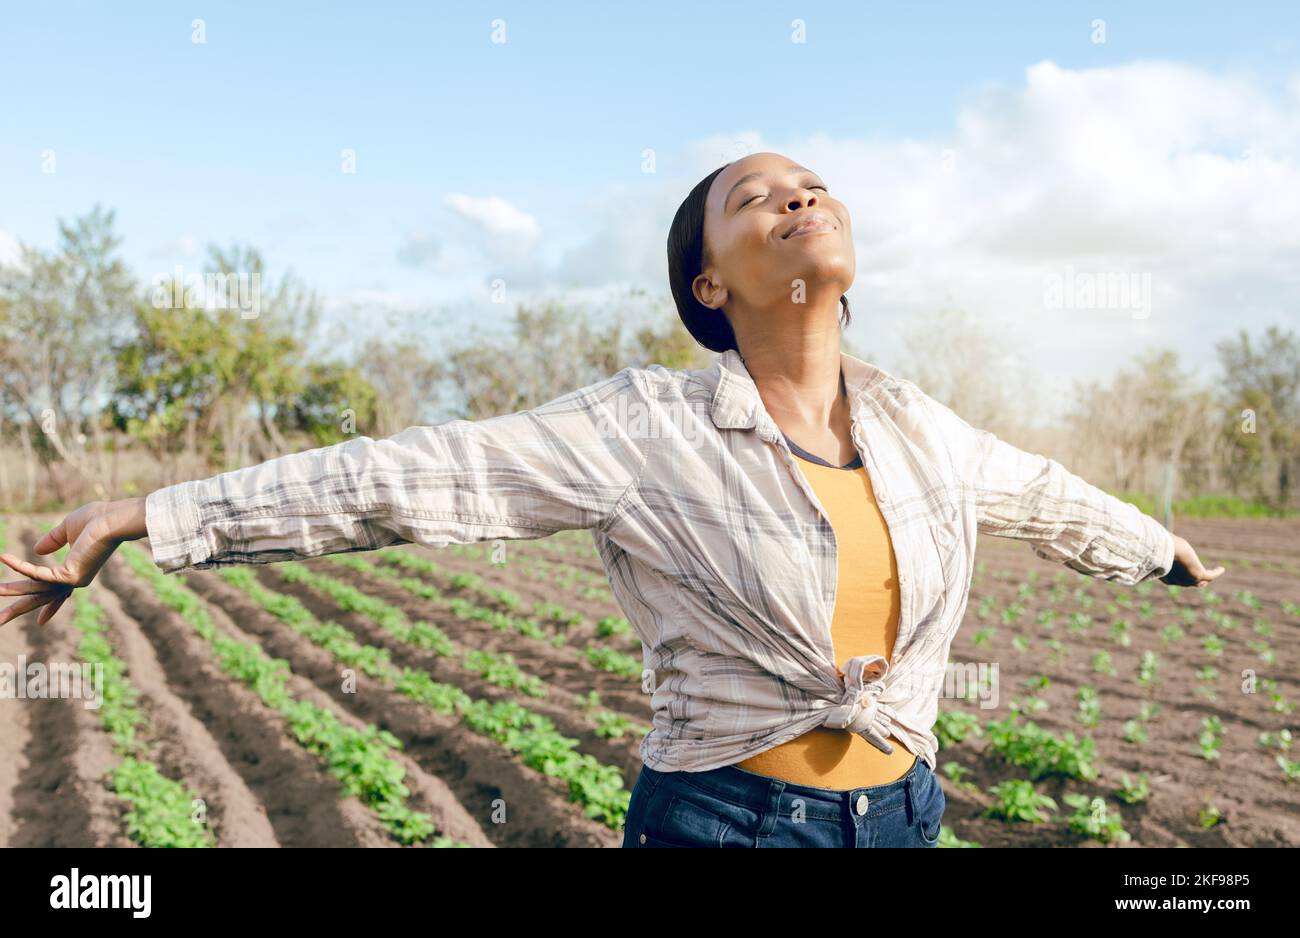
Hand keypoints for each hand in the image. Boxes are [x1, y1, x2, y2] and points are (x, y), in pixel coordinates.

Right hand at [0, 497, 147, 627]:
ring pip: (35, 589)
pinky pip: (36, 573)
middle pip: (42, 598)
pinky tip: (3, 557)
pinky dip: (19, 566)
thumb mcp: (68, 529)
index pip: (59, 594)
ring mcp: (73, 580)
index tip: (41, 622)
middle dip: (20, 609)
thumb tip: (36, 550)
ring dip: (11, 589)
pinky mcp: (69, 577)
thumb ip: (52, 540)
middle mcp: (75, 579)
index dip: (49, 607)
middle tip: (0, 620)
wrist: (112, 519)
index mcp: (76, 571)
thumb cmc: (96, 520)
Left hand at [1158, 534, 1224, 588]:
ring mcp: (1189, 580)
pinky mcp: (1199, 575)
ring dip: (1207, 578)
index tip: (1184, 570)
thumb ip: (1160, 549)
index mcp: (1166, 577)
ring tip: (1212, 574)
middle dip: (1195, 580)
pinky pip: (1211, 576)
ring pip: (1202, 582)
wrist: (1167, 550)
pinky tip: (1221, 568)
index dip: (1181, 576)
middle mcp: (1178, 581)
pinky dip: (1216, 572)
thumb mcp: (1160, 550)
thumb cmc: (1161, 549)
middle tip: (1200, 575)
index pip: (1175, 579)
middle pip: (1190, 582)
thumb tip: (1158, 540)